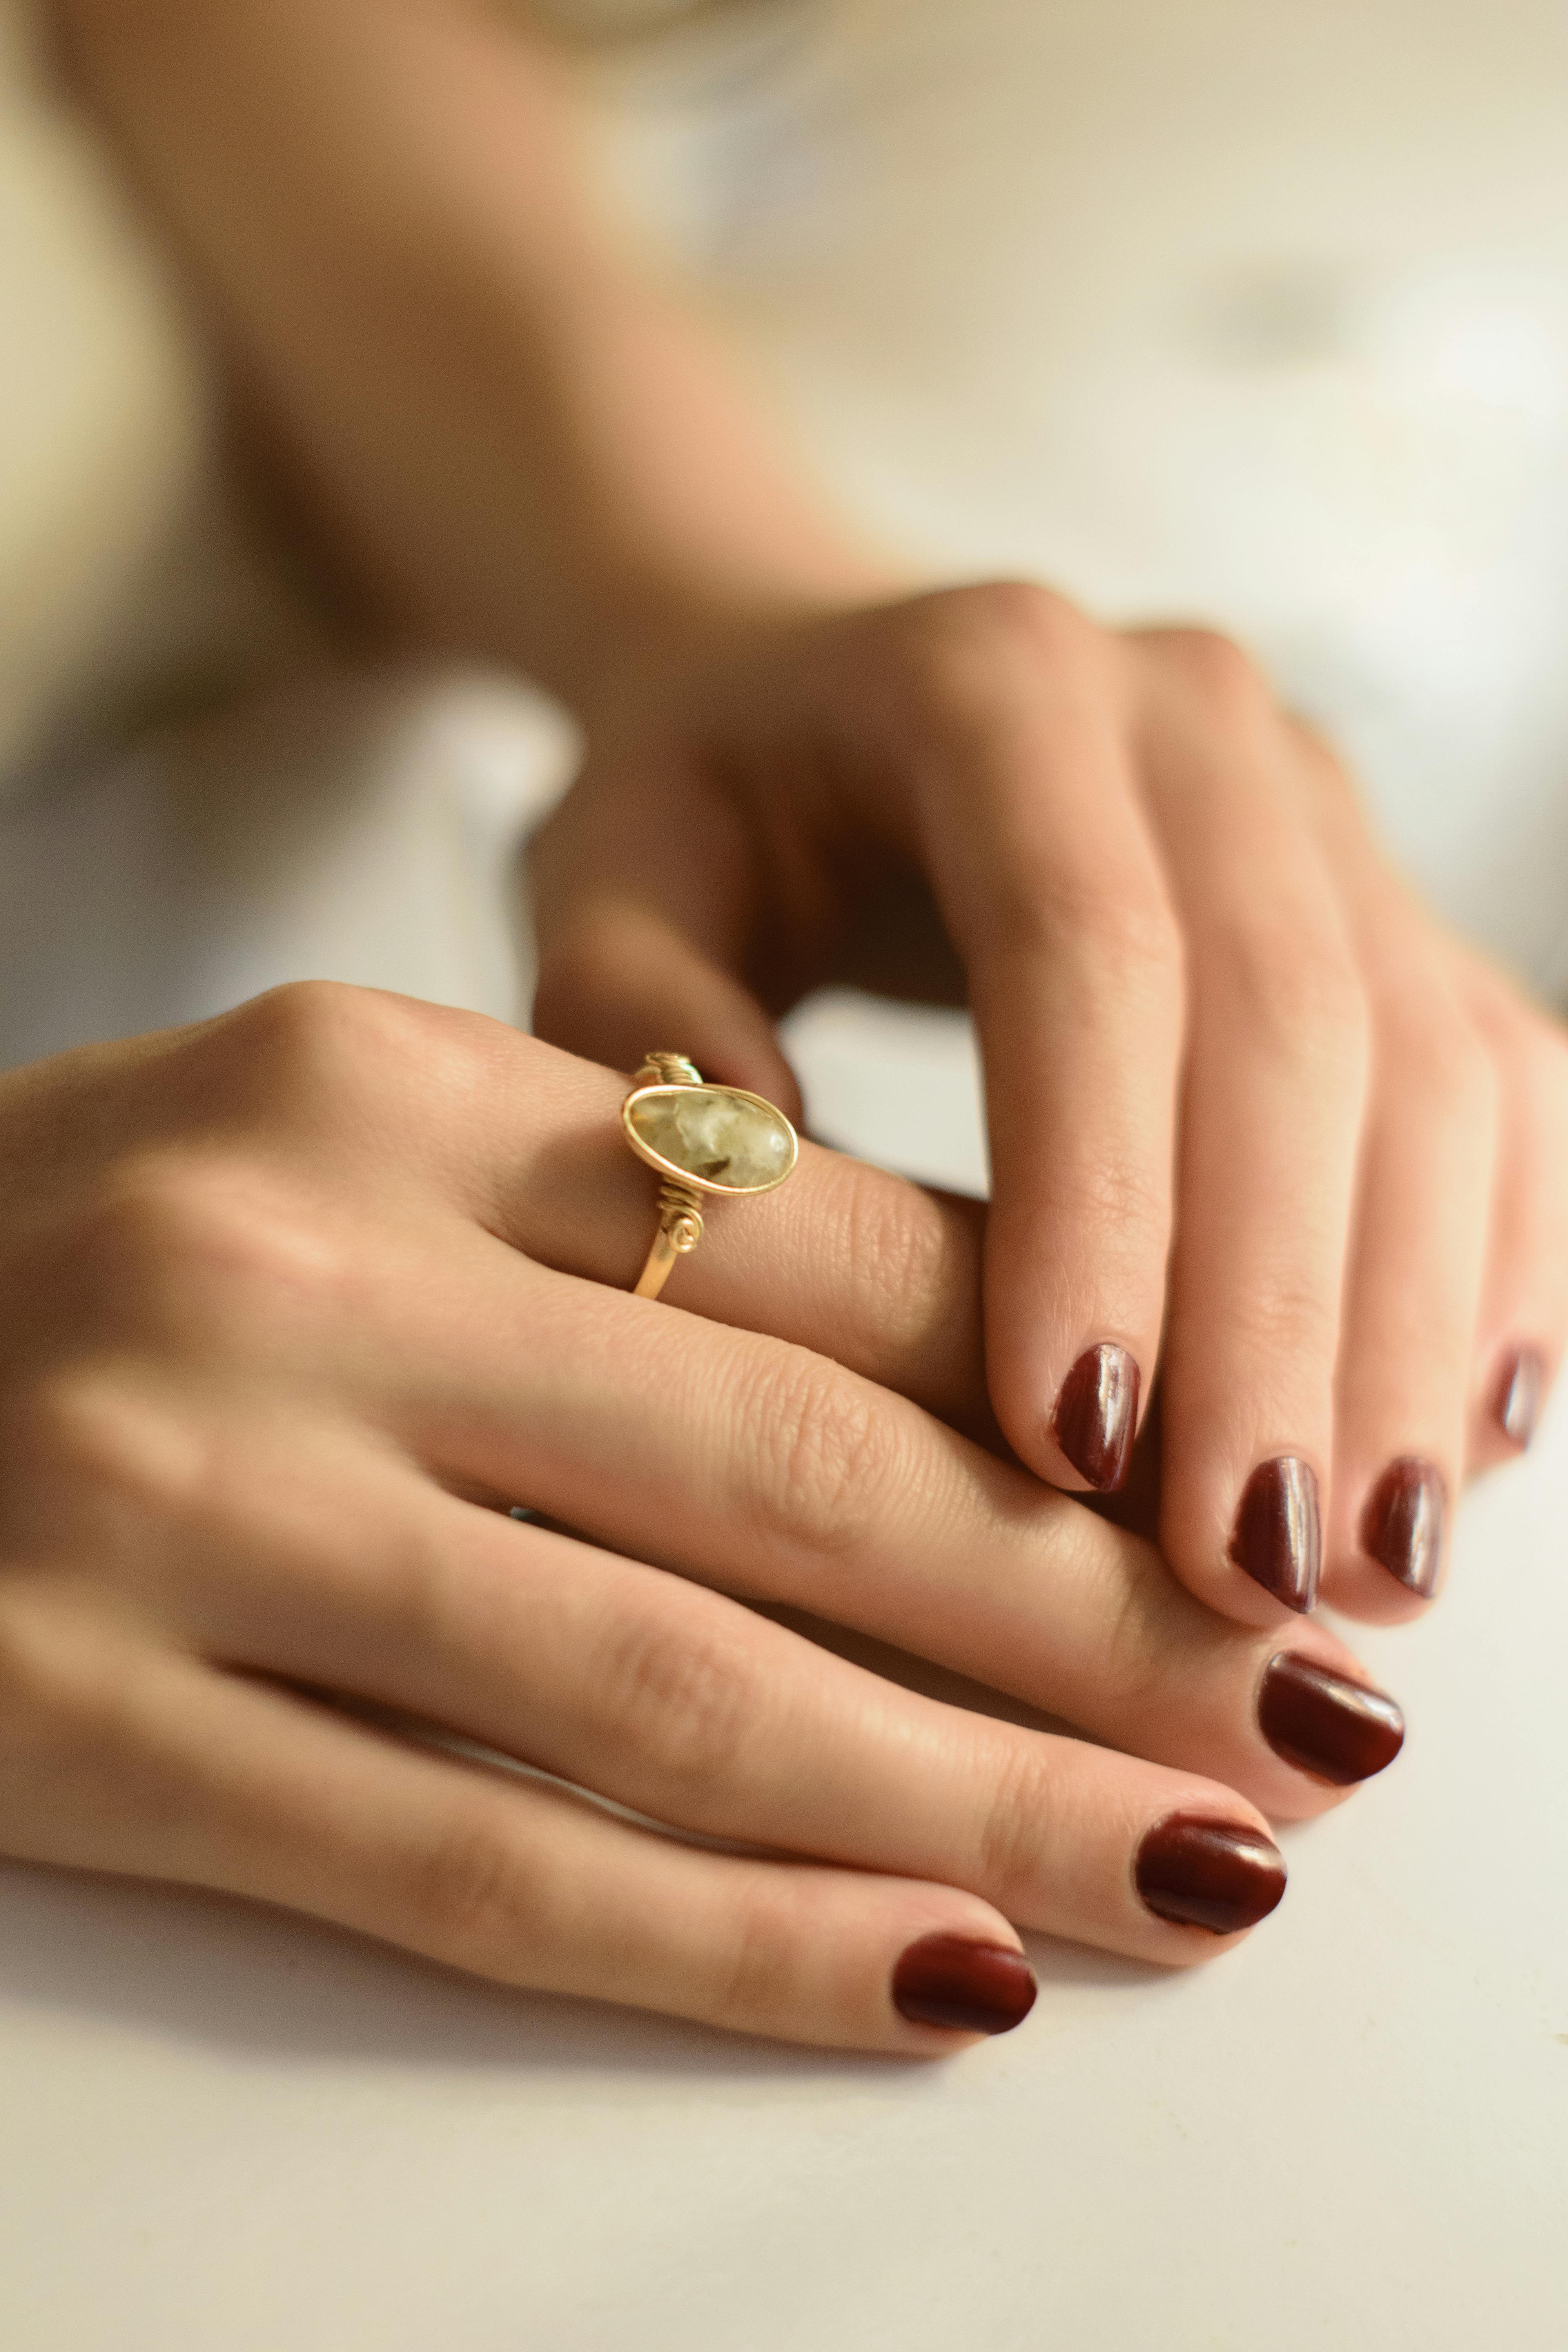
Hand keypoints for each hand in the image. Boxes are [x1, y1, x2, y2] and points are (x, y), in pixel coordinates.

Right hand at [0, 986, 1403, 2048]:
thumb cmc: (109, 1243)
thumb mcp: (356, 1157)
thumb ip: (619, 1239)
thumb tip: (969, 1375)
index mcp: (389, 1092)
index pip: (821, 1264)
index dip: (1072, 1417)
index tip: (1247, 1528)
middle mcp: (299, 1270)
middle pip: (796, 1482)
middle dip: (1086, 1628)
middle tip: (1307, 1727)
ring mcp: (182, 1499)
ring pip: (673, 1691)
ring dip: (966, 1804)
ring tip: (1190, 1875)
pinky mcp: (84, 1713)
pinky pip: (474, 1854)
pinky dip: (727, 1936)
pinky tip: (926, 1976)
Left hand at [530, 583, 1567, 1626]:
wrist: (826, 695)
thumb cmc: (703, 816)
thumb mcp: (603, 875)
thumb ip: (636, 1016)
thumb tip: (758, 1202)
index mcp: (994, 684)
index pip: (1085, 955)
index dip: (1102, 1206)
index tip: (1073, 1450)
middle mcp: (1198, 718)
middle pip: (1292, 1026)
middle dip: (1279, 1321)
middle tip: (1244, 1576)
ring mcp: (1322, 805)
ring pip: (1430, 1072)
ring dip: (1411, 1333)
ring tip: (1367, 1570)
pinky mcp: (1392, 903)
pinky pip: (1500, 1087)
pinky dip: (1499, 1269)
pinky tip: (1462, 1449)